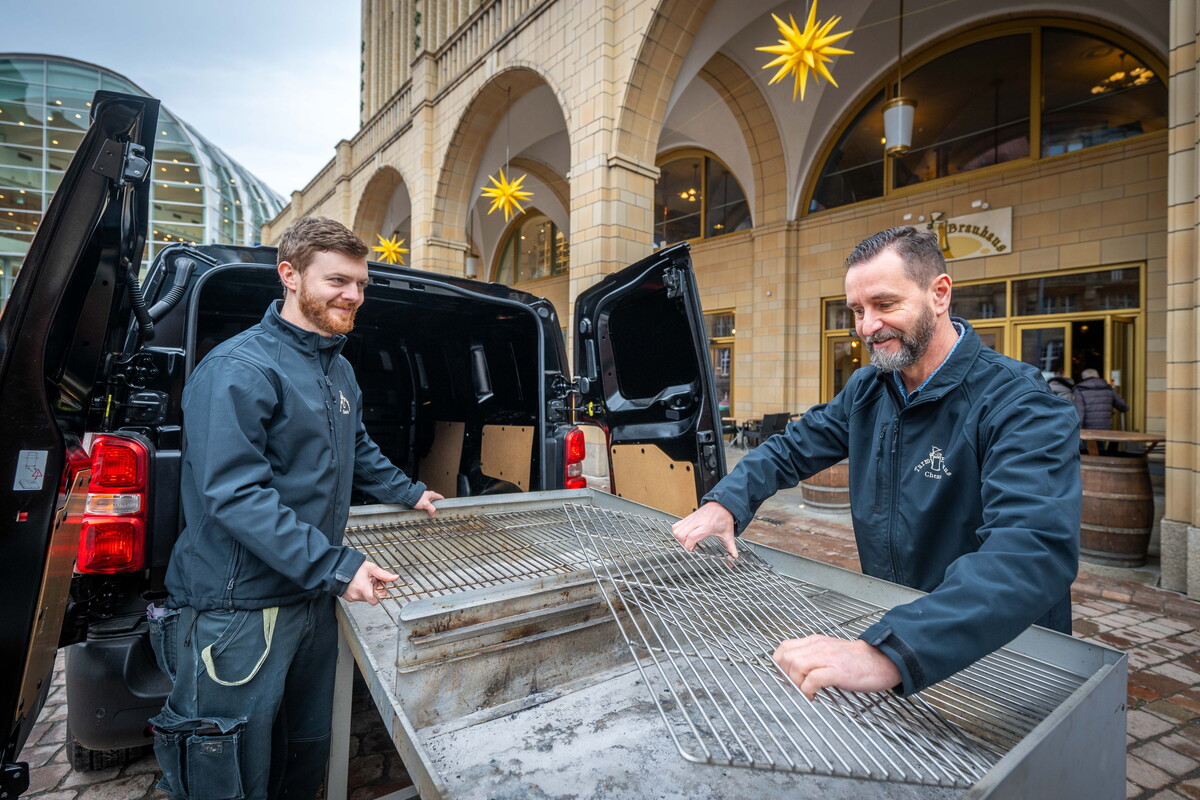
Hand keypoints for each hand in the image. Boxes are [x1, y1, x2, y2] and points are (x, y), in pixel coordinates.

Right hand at [343, 559, 398, 604]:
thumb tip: (395, 578)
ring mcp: (351, 597)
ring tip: (364, 580)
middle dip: (374, 590)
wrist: (338, 566)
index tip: (381, 589)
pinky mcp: (347, 597)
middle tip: (373, 580)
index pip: (376, 600)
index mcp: (363, 588)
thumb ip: (384, 574)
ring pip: (364, 597)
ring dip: (367, 590)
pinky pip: (357, 597)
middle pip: (371, 598)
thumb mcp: (371, 568)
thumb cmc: (353, 567)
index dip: (380, 596)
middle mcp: (356, 595)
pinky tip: (358, 583)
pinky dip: (360, 591)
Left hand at [413, 489, 442, 516]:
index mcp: (432, 494)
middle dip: (435, 505)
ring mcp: (425, 496)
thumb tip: (433, 514)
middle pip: (435, 500)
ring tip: (429, 511)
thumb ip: (431, 509)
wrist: (408, 496)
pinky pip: (425, 503)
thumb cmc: (417, 498)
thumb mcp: (426, 504)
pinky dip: (425, 506)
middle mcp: (429, 494)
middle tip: (435, 510)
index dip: (442, 501)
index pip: (440, 497)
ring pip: (430, 502)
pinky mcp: (420, 498)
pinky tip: (424, 509)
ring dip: (430, 506)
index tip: (443, 505)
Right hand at [671, 502, 737, 557]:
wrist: (722, 504)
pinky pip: (677, 525)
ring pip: (676, 529)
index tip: (693, 550)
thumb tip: (734, 556)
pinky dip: (678, 531)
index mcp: (707, 526)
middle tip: (691, 546)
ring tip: (688, 540)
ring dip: (679, 538)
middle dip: (683, 543)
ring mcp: (691, 519)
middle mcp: (697, 522)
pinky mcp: (688, 517)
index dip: (689, 546)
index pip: (692, 537)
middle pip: (681, 534)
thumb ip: (731, 546)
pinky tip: (687, 534)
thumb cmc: (724, 517)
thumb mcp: (728, 533)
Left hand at [773, 635, 901, 699]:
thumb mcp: (831, 652)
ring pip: (796, 665)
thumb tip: (797, 672)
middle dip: (785, 675)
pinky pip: (812, 680)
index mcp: (816, 642)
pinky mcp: (838, 671)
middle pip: (786, 657)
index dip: (780, 664)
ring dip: (795, 683)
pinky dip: (807, 691)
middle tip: (795, 687)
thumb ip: (814, 657)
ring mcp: (828, 658)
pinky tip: (813, 697)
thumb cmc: (859, 660)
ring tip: (804, 692)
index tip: (786, 677)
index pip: (784, 647)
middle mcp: (819, 647)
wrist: (884, 659)